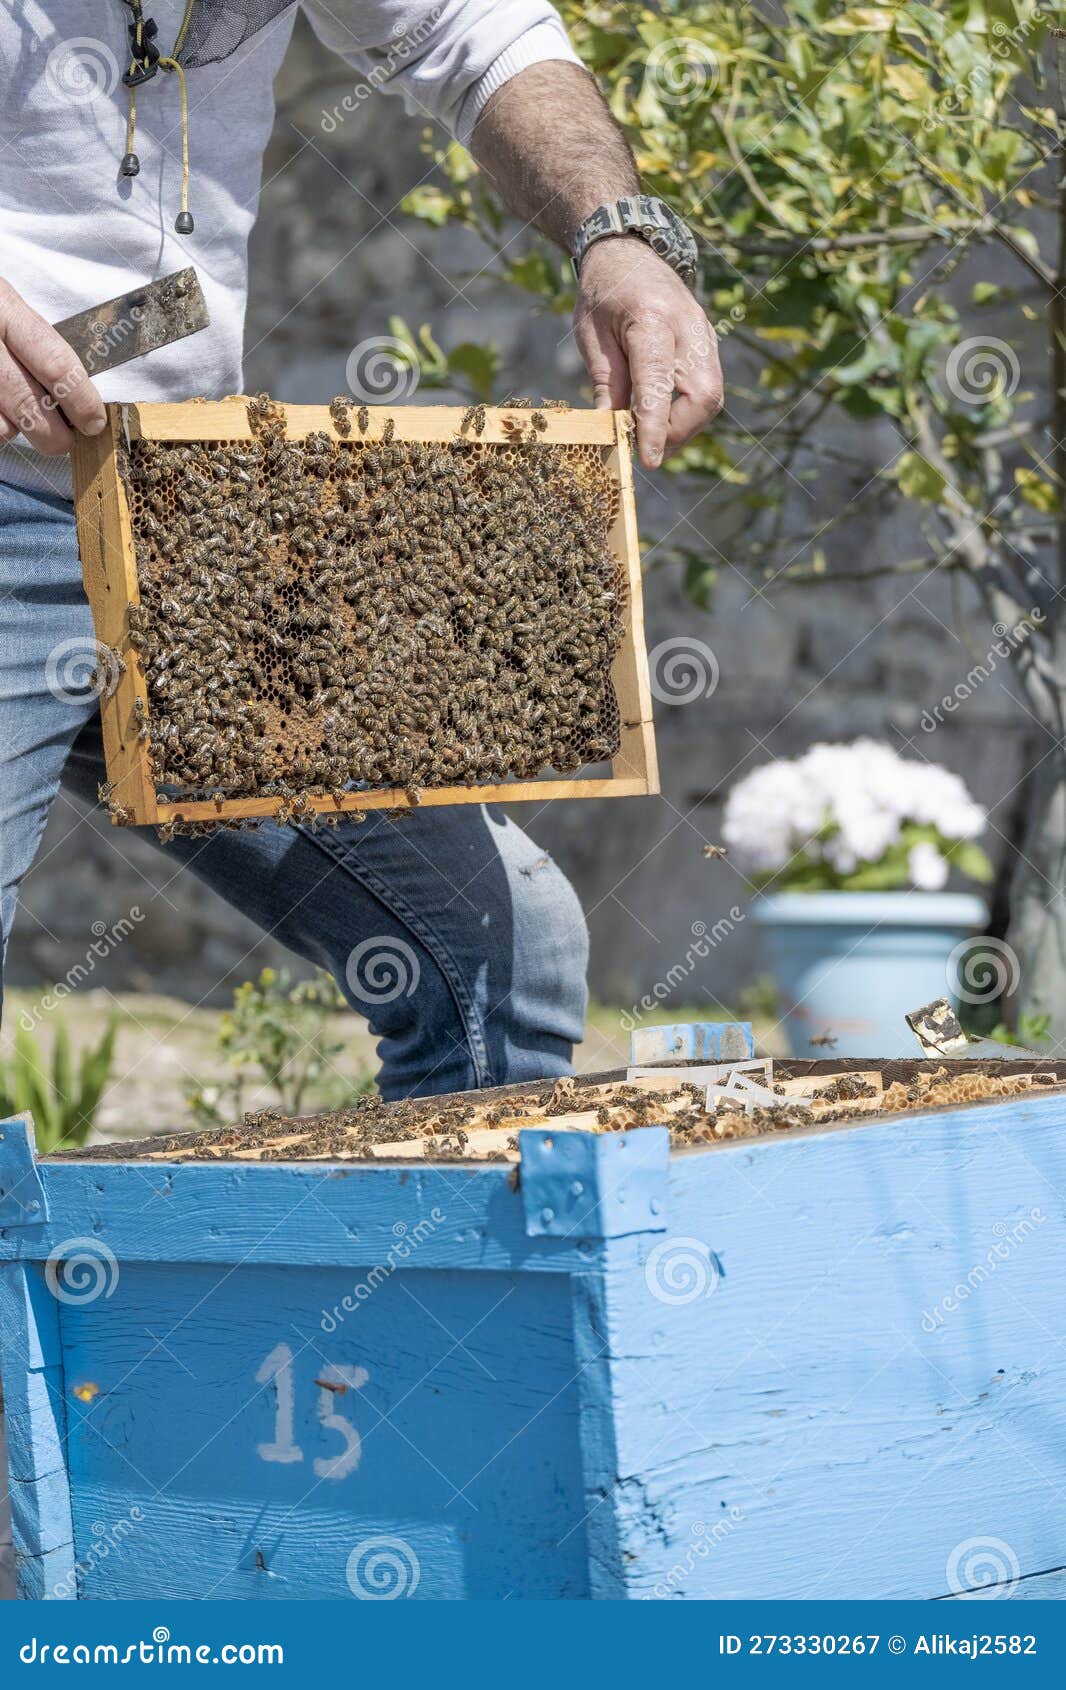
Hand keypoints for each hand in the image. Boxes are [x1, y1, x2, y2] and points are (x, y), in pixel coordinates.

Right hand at [0, 277, 106, 454]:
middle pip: (28, 404)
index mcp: (2, 307)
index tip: (94, 421)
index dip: (81, 400)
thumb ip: (34, 342)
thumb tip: (75, 396)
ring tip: (22, 421)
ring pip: (2, 426)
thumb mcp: (4, 306)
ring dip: (16, 432)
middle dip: (54, 435)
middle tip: (63, 441)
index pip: (54, 363)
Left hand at [573, 238, 722, 469]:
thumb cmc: (604, 294)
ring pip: (711, 397)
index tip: (648, 460)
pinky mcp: (709, 345)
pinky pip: (708, 388)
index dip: (655, 426)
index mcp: (651, 319)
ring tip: (652, 437)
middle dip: (677, 432)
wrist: (629, 253)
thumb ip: (606, 384)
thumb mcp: (592, 337)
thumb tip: (610, 432)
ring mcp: (704, 335)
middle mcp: (688, 327)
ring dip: (684, 427)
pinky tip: (664, 419)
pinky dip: (688, 413)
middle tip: (646, 450)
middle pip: (702, 395)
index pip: (659, 383)